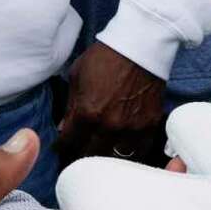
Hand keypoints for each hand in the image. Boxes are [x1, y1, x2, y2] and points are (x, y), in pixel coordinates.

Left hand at [57, 42, 165, 162]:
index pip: (69, 143)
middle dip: (79, 160)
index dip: (62, 149)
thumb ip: (70, 107)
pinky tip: (121, 155)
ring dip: (104, 161)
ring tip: (98, 163)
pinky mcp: (150, 125)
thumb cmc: (104, 58)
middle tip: (75, 162)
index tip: (60, 151)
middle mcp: (109, 126)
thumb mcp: (77, 77)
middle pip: (90, 157)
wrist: (140, 46)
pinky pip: (138, 151)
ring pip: (115, 159)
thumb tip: (64, 129)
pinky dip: (128, 155)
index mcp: (88, 113)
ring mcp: (132, 128)